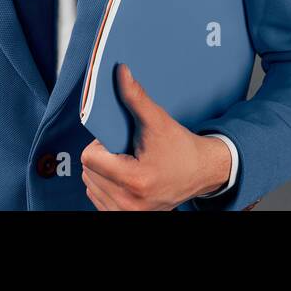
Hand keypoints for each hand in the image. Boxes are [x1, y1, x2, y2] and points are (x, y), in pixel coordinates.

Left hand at [80, 63, 231, 209]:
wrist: (202, 173)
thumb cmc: (181, 148)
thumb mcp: (159, 121)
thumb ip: (136, 97)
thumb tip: (120, 72)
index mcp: (134, 180)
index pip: (90, 158)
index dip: (101, 144)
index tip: (118, 141)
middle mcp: (128, 203)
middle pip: (88, 172)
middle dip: (102, 157)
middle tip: (125, 151)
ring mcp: (127, 214)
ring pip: (91, 185)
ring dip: (102, 172)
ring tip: (126, 164)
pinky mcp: (126, 218)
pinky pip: (98, 199)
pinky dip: (105, 186)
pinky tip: (124, 177)